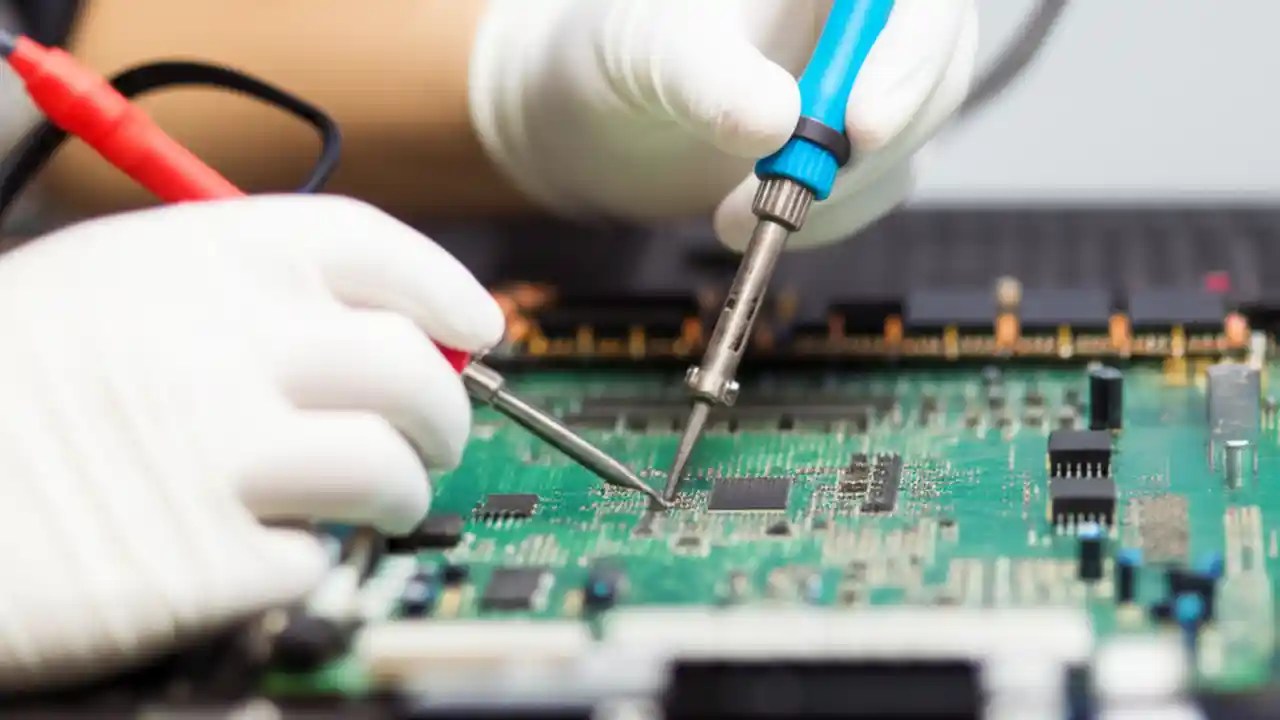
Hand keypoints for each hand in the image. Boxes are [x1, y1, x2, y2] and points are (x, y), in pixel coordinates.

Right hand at [0, 196, 502, 687]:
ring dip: (400, 490)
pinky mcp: (205, 565)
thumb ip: (237, 294)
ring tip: (376, 500)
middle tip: (439, 435)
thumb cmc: (6, 381)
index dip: (447, 290)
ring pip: (388, 469)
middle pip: (411, 370)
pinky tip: (259, 547)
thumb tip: (375, 328)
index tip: (479, 328)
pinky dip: (306, 554)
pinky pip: (315, 556)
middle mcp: (226, 346)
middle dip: (449, 410)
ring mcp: (219, 457)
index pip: (378, 251)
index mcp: (204, 260)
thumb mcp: (108, 284)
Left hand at [470, 0, 976, 249]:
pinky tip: (746, 223)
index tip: (862, 125)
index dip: (911, 53)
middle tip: (792, 184)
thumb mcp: (650, 52)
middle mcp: (860, 10)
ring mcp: (867, 73)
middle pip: (938, 58)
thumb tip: (778, 123)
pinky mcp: (859, 141)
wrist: (601, 116)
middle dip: (874, 137)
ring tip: (733, 215)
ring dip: (840, 190)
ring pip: (916, 129)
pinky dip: (826, 219)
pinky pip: (881, 184)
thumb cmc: (621, 51)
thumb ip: (709, 79)